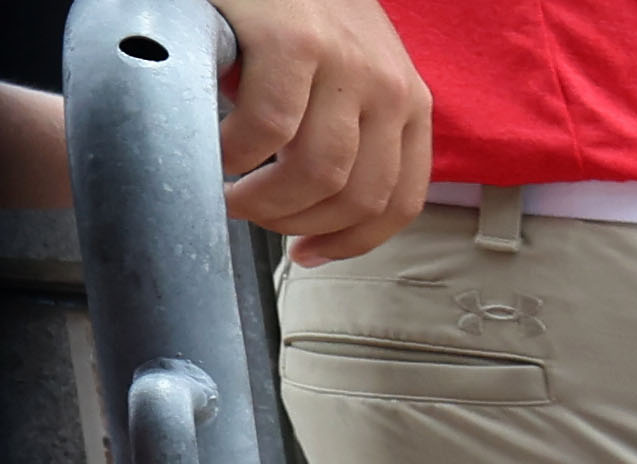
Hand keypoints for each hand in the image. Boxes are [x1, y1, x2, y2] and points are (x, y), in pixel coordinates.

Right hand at [217, 0, 430, 260]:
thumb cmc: (294, 14)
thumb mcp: (346, 74)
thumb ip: (348, 129)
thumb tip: (318, 207)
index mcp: (410, 104)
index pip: (400, 200)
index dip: (352, 241)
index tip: (308, 255)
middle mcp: (390, 87)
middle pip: (357, 196)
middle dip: (297, 224)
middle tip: (249, 217)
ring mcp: (347, 63)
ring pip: (317, 174)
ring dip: (264, 202)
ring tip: (227, 194)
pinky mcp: (295, 42)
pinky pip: (267, 130)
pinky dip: (235, 157)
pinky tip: (215, 155)